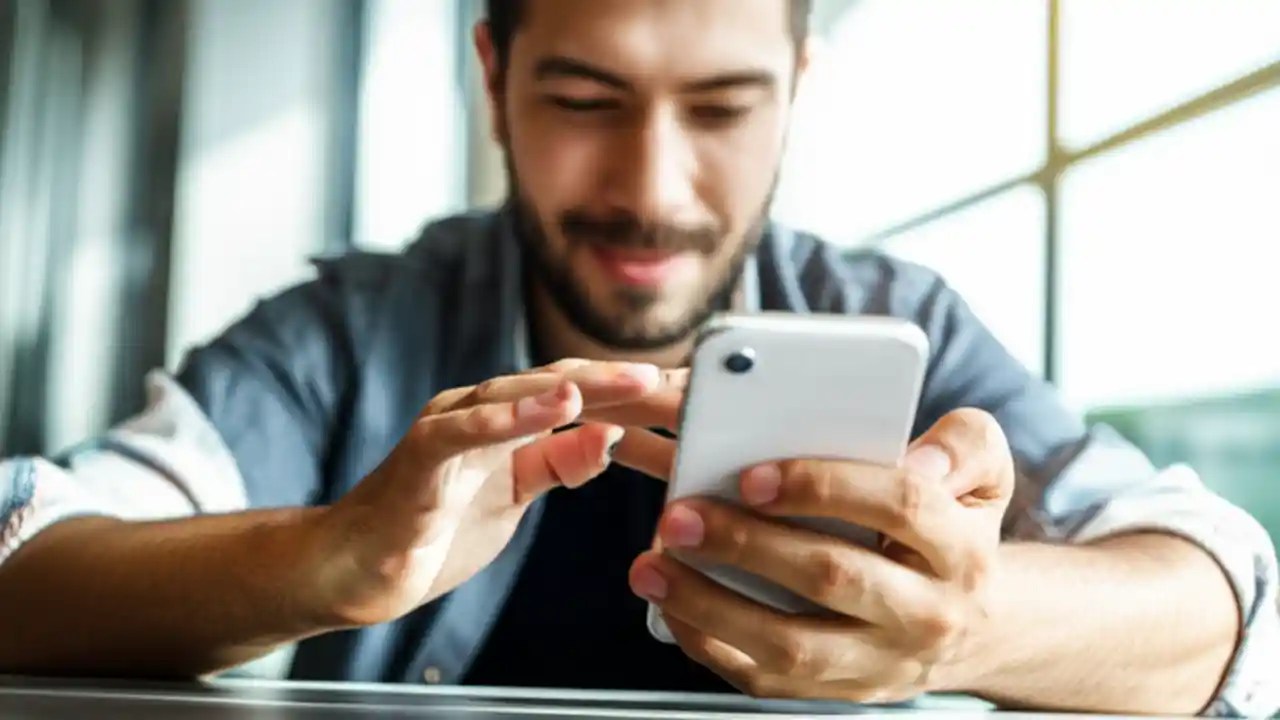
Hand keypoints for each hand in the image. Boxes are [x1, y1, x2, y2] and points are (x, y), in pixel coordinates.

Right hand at [313, 359, 682, 627]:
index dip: (639, 400)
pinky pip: (466, 429)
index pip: (584, 400)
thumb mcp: (514, 497)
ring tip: (635, 382)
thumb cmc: (432, 527)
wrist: (355, 569)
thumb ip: (556, 464)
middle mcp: (483, 411)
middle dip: (627, 386)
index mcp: (510, 422)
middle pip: (564, 385)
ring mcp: (451, 427)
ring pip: (521, 392)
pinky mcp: (422, 456)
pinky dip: (509, 414)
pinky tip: (553, 406)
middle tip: (687, 384)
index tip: (697, 402)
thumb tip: (608, 437)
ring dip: (581, 386)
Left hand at [629, 409, 1014, 703]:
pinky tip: (671, 605)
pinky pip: (766, 681)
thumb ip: (963, 443)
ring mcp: (882, 662)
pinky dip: (710, 645)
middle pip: (833, 577)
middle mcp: (927, 612)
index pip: (899, 505)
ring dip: (711, 605)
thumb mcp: (982, 473)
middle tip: (679, 515)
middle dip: (746, 544)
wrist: (977, 625)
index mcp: (960, 546)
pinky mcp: (840, 691)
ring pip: (792, 646)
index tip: (752, 475)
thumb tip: (917, 455)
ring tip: (654, 565)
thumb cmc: (955, 529)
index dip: (823, 486)